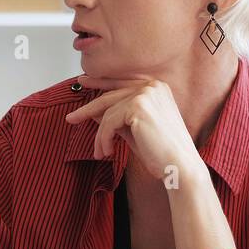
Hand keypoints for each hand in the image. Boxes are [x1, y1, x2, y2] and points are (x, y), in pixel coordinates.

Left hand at [64, 76, 202, 179]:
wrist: (178, 167)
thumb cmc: (159, 152)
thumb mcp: (134, 130)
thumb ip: (117, 117)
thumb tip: (93, 111)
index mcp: (157, 87)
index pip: (121, 83)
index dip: (100, 82)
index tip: (82, 81)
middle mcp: (153, 86)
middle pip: (110, 96)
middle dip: (88, 109)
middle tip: (70, 118)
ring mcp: (146, 94)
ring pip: (107, 112)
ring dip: (100, 136)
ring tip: (100, 152)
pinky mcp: (138, 106)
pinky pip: (109, 122)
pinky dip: (104, 139)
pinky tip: (108, 152)